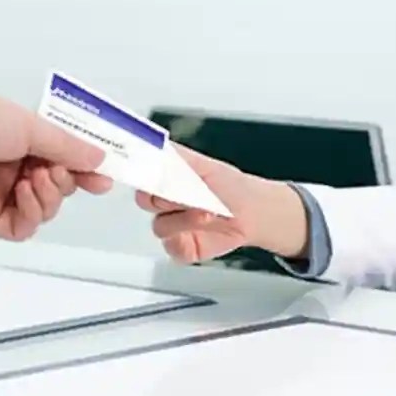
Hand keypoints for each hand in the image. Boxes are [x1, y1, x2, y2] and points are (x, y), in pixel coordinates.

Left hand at [0, 89, 112, 240]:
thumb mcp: (32, 126)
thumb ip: (68, 146)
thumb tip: (98, 158)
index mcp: (21, 140)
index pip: (64, 159)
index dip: (85, 168)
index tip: (104, 176)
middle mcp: (12, 167)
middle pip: (59, 186)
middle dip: (67, 180)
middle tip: (60, 170)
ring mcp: (1, 193)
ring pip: (45, 209)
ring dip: (51, 196)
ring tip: (38, 177)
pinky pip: (24, 227)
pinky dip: (33, 212)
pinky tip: (24, 193)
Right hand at [135, 147, 307, 262]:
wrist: (254, 213)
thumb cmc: (231, 188)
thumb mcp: (203, 165)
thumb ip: (176, 156)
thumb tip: (154, 147)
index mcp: (165, 179)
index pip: (140, 175)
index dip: (142, 174)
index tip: (152, 173)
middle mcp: (165, 203)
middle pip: (145, 201)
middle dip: (165, 196)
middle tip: (185, 191)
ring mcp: (171, 228)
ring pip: (159, 225)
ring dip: (183, 218)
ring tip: (207, 211)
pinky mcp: (181, 248)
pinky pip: (173, 248)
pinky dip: (188, 238)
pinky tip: (204, 226)